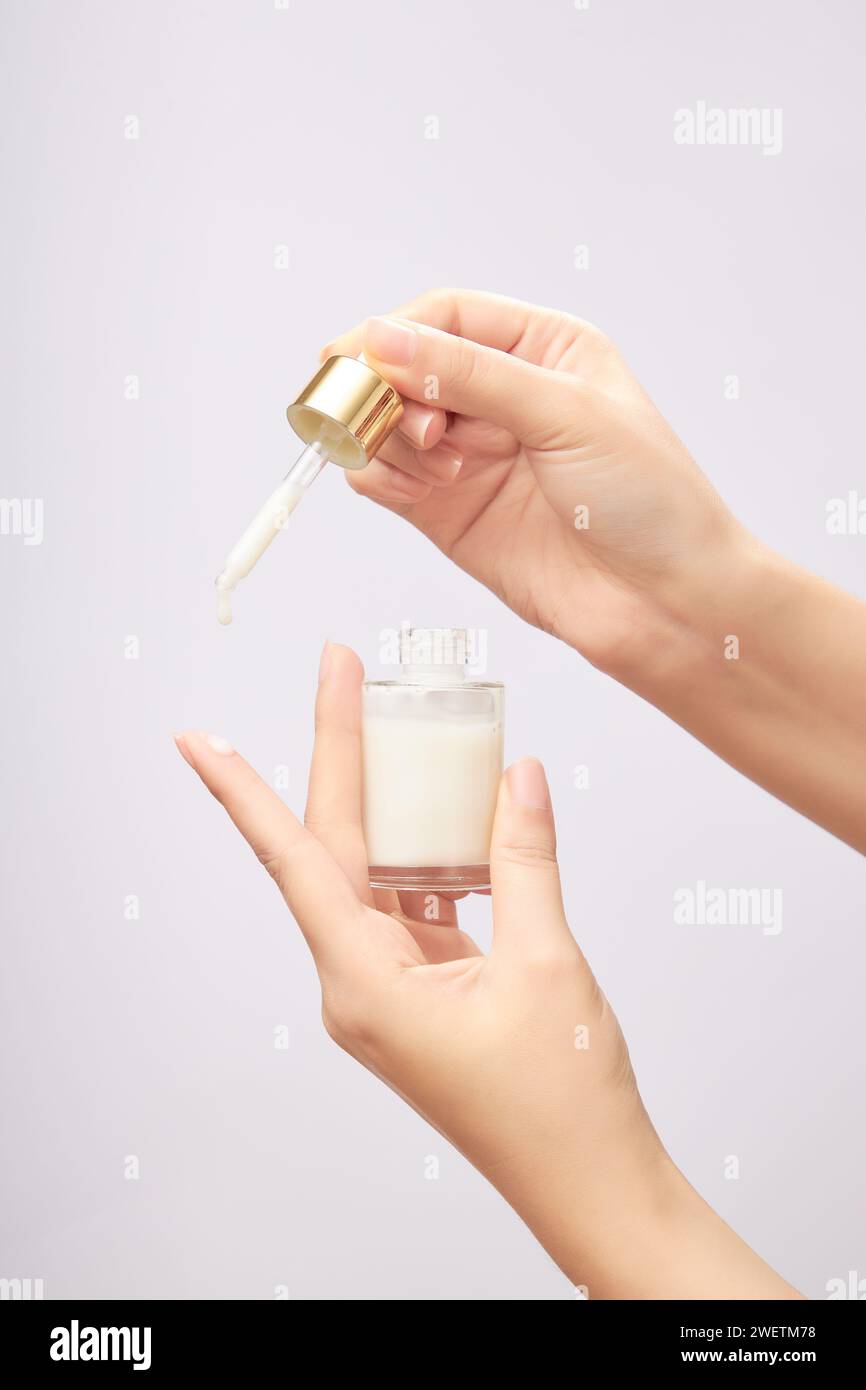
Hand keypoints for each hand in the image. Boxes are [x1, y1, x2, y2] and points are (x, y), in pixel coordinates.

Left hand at [174, 644, 799, 1297]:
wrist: (590, 1182)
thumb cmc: (562, 1100)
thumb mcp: (547, 962)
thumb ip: (523, 861)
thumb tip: (519, 777)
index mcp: (364, 984)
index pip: (293, 862)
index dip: (242, 792)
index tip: (198, 737)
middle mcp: (358, 985)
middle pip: (334, 850)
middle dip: (337, 758)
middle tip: (341, 673)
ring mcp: (388, 990)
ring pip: (374, 873)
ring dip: (390, 804)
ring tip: (400, 728)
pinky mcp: (420, 994)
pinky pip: (410, 903)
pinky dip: (431, 855)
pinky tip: (454, 814)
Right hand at [322, 288, 741, 672]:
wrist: (665, 602)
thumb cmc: (649, 500)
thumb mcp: (565, 414)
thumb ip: (469, 375)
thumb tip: (384, 338)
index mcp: (543, 350)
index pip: (446, 317)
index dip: (395, 332)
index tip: (354, 356)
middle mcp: (502, 396)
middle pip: (406, 367)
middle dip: (392, 391)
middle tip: (412, 425)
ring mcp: (471, 455)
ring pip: (388, 424)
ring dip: (393, 439)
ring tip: (442, 470)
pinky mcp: (448, 512)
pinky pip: (385, 478)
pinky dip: (381, 478)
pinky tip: (419, 490)